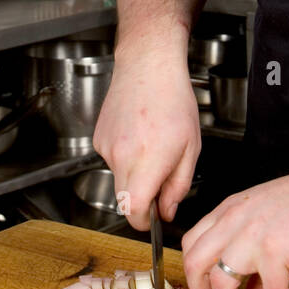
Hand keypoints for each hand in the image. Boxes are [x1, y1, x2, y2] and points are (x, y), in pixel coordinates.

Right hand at [93, 46, 200, 230]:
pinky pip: (112, 161)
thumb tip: (166, 211)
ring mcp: (107, 148)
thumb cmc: (173, 100)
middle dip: (141, 201)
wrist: (148, 66)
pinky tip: (138, 136)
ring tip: (151, 146)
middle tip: (160, 182)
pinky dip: (125, 157)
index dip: (144, 223)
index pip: (134, 210)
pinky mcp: (98, 139)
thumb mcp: (190, 147)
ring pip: (118, 180)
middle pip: (123, 201)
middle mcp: (122, 156)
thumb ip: (178, 186)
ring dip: (134, 175)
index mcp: (149, 160)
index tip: (153, 220)